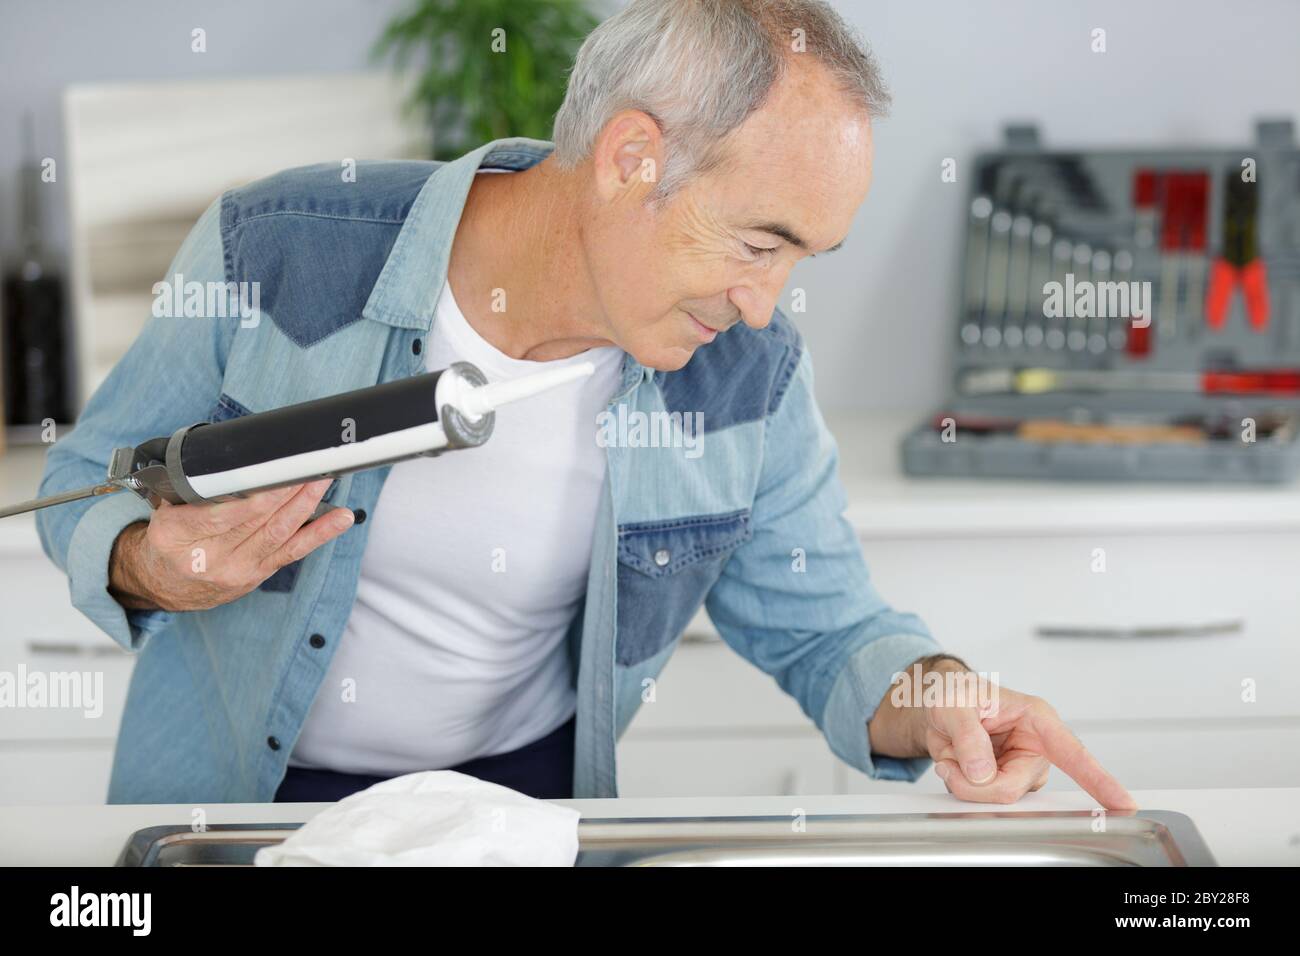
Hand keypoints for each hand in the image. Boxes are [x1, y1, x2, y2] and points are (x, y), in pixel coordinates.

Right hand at [108, 479, 353, 611]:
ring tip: (324, 479)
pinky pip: (293, 552)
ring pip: (279, 532)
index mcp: (178, 535)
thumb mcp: (165, 511)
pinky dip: (320, 533)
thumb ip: (195, 489)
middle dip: (287, 489)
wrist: (162, 585)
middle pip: (257, 519)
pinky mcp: (258, 575)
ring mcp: (237, 570)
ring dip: (306, 503)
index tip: (275, 468)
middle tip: (309, 464)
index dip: (256, 491)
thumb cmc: (169, 539)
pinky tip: (341, 518)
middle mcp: (209, 557)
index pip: (223, 512)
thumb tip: (235, 457)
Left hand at [919, 663, 1135, 809]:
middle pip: (1015, 787)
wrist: (938, 704)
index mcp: (1036, 720)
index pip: (1073, 753)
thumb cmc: (954, 692)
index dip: (1099, 780)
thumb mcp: (953, 704)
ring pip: (999, 797)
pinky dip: (961, 786)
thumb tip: (983, 773)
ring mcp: (1020, 768)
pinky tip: (955, 765)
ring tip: (952, 755)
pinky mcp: (1005, 781)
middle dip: (978, 784)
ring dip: (966, 784)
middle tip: (950, 763)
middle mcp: (1035, 747)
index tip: (1123, 803)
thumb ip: (968, 736)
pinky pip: (984, 800)